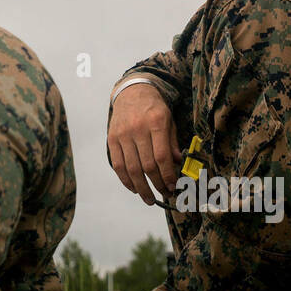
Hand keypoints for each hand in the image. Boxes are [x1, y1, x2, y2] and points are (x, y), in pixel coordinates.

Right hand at [107, 82, 181, 205]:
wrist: (131, 91)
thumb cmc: (154, 108)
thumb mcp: (169, 120)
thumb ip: (172, 142)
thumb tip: (178, 164)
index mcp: (156, 122)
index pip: (162, 156)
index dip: (168, 175)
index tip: (173, 187)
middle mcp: (138, 129)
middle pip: (147, 165)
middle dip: (157, 184)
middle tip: (165, 194)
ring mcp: (123, 134)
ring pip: (132, 168)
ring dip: (142, 188)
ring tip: (150, 199)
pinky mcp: (112, 139)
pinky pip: (118, 164)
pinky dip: (126, 180)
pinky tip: (134, 188)